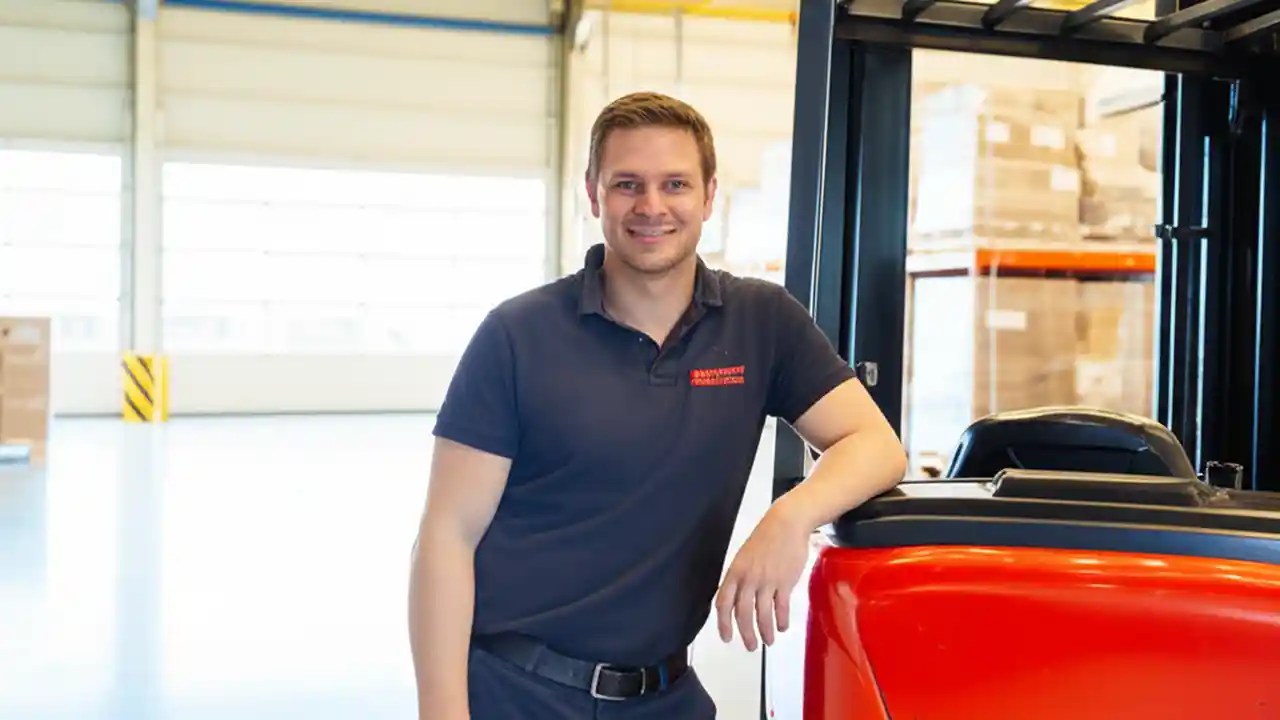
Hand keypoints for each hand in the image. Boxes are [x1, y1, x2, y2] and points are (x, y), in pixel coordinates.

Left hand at [714, 502, 812, 651]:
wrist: (786, 524)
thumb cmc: (766, 538)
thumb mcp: (744, 557)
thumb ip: (740, 578)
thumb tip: (738, 601)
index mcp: (735, 572)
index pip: (724, 602)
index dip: (723, 623)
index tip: (726, 637)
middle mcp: (749, 578)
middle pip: (743, 613)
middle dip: (746, 634)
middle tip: (750, 646)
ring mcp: (767, 580)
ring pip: (763, 614)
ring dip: (765, 632)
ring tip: (767, 641)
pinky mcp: (785, 581)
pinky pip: (781, 607)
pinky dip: (782, 620)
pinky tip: (782, 627)